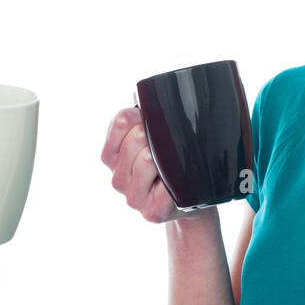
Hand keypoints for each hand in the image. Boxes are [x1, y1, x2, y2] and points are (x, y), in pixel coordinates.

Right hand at [100, 106, 208, 223]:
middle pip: (135, 139)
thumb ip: (143, 116)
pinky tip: (179, 180)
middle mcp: (117, 178)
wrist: (192, 199)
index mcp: (112, 156)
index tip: (152, 119)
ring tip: (174, 162)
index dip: (140, 114)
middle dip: (155, 134)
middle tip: (168, 142)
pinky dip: (174, 180)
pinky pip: (164, 187)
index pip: (121, 121)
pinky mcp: (151, 212)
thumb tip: (141, 92)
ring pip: (147, 159)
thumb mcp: (154, 137)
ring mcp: (132, 197)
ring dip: (165, 156)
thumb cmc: (171, 162)